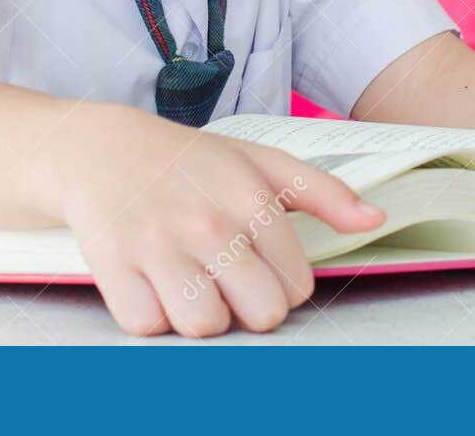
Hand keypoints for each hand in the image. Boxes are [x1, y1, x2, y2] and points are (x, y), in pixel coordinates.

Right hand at [60, 110, 384, 336]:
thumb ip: (323, 193)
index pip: (297, 285)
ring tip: (187, 281)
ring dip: (197, 315)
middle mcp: (210, 222)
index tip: (256, 265)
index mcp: (252, 198)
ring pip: (205, 327)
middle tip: (225, 280)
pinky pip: (148, 327)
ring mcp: (160, 244)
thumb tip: (375, 218)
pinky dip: (149, 315)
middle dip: (247, 307)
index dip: (279, 283)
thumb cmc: (188, 161)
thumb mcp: (260, 161)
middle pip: (262, 314)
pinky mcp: (114, 264)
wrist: (99, 148)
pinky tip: (150, 283)